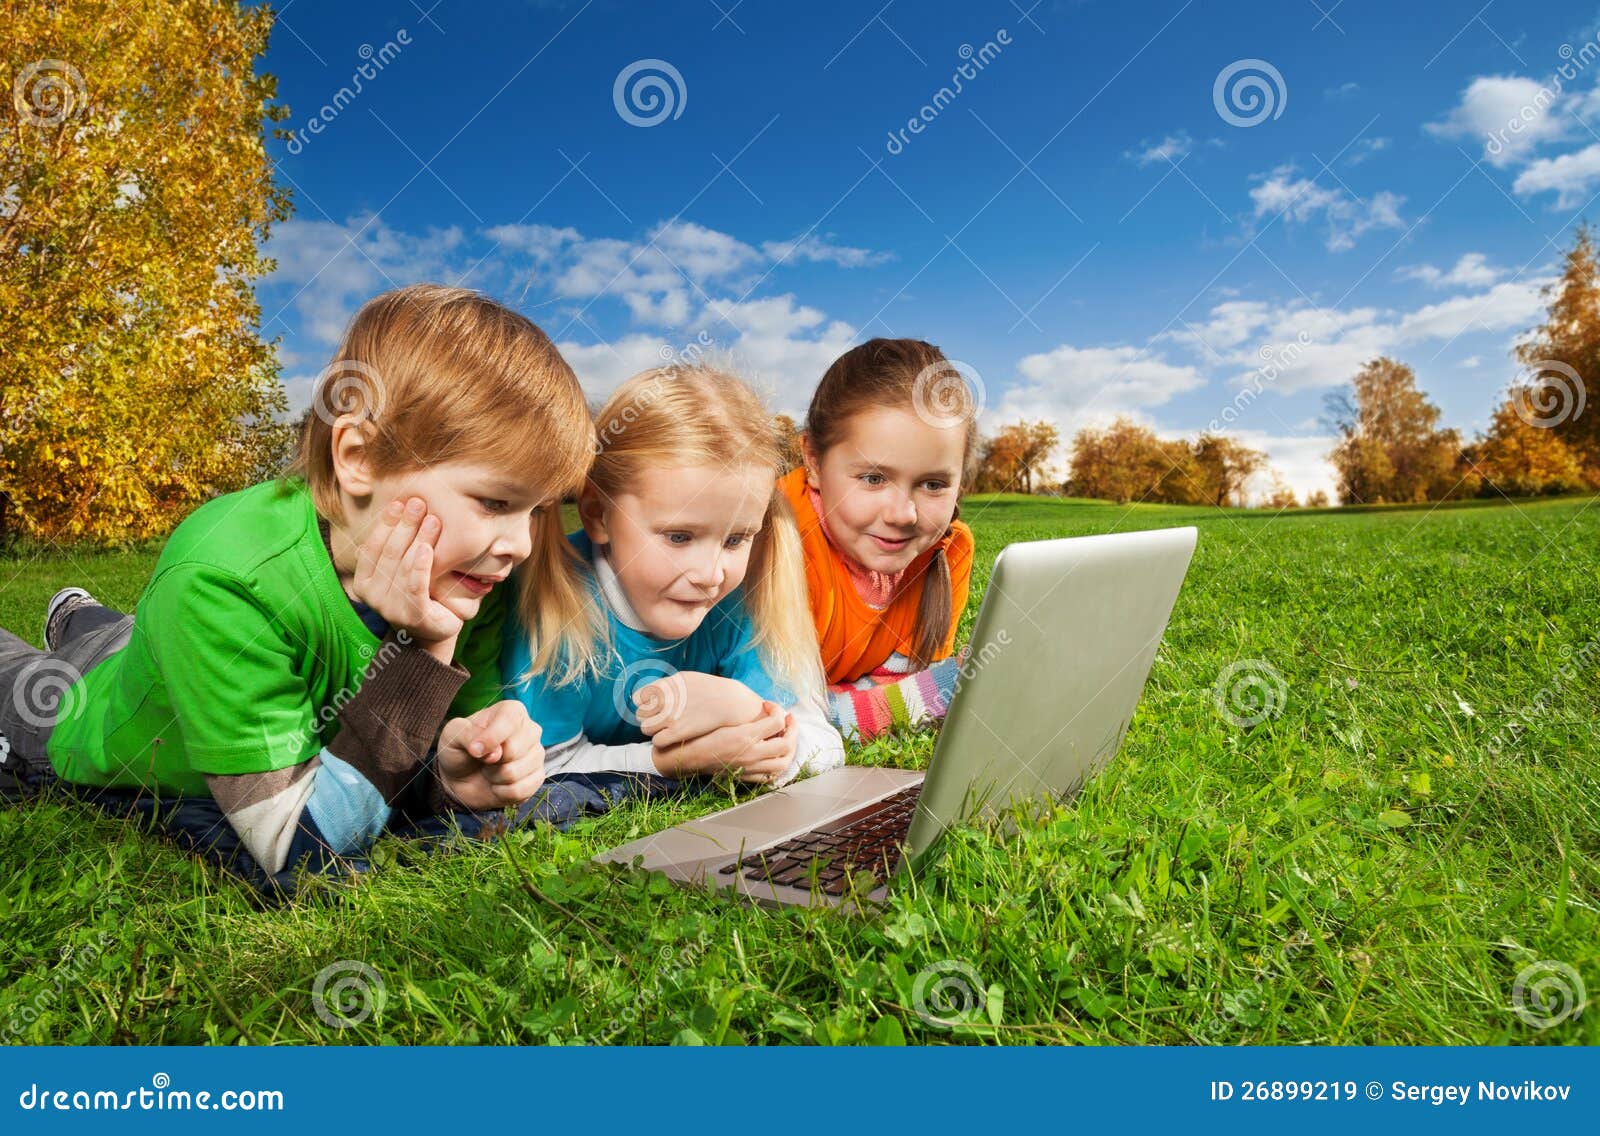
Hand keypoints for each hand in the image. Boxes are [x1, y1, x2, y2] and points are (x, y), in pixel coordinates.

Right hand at [352, 496, 462, 652]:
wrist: (434, 631)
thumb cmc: (417, 594)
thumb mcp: (400, 571)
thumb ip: (393, 549)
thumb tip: (398, 508)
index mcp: (363, 582)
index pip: (373, 547)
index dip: (385, 524)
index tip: (399, 503)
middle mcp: (372, 596)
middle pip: (390, 553)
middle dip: (405, 526)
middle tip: (419, 503)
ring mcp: (391, 608)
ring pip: (404, 565)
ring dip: (419, 539)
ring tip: (433, 519)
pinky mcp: (413, 616)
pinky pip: (415, 586)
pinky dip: (420, 566)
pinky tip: (427, 549)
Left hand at [436, 700, 544, 809]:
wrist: (463, 777)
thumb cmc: (460, 749)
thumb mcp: (452, 735)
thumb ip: (467, 735)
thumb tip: (487, 750)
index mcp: (512, 711)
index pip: (509, 721)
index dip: (491, 739)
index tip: (474, 750)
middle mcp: (530, 730)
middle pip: (514, 750)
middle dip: (491, 762)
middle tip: (484, 759)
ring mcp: (537, 754)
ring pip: (515, 773)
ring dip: (495, 778)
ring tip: (490, 770)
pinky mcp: (538, 777)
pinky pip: (520, 790)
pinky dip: (502, 792)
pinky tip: (499, 783)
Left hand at [634, 672, 764, 746]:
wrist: (728, 701)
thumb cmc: (708, 688)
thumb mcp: (684, 678)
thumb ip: (665, 684)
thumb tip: (650, 692)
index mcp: (664, 686)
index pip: (638, 698)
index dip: (643, 704)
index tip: (651, 708)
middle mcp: (664, 701)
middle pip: (639, 715)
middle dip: (648, 718)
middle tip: (660, 720)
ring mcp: (670, 717)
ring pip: (645, 729)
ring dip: (653, 730)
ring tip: (665, 729)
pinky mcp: (678, 732)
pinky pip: (657, 741)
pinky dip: (662, 741)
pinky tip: (671, 737)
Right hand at [650, 700, 796, 782]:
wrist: (684, 758)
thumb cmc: (699, 735)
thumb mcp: (721, 720)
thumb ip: (743, 716)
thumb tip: (761, 708)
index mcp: (745, 736)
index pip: (776, 721)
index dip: (778, 710)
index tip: (769, 705)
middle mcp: (751, 754)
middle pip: (786, 744)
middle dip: (793, 730)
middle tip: (789, 720)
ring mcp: (749, 768)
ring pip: (783, 763)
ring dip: (790, 749)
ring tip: (787, 737)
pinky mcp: (745, 777)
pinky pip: (770, 776)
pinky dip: (778, 765)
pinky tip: (776, 755)